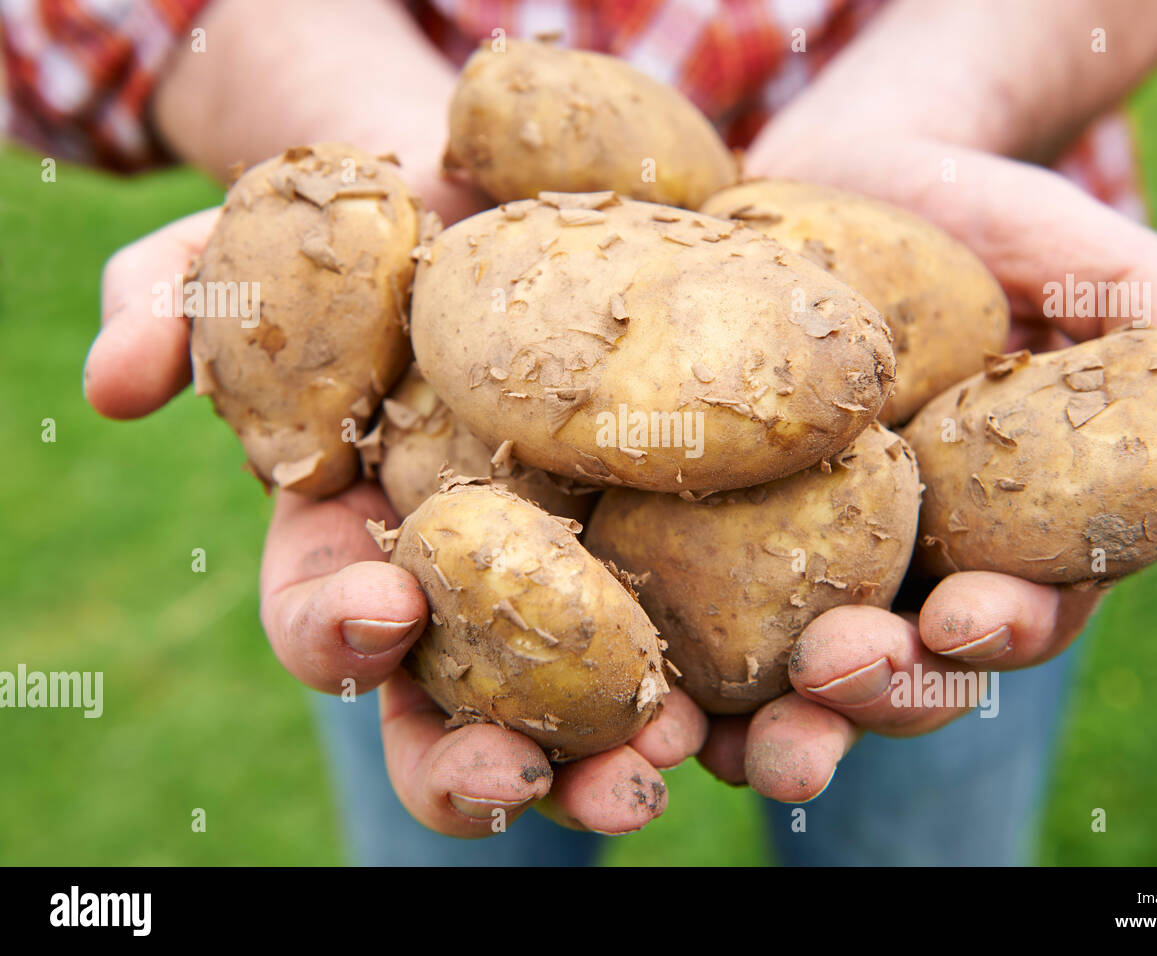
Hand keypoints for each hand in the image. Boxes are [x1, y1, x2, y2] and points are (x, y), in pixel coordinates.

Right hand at [89, 187, 708, 840]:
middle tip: (514, 776)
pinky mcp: (690, 567)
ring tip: (648, 780)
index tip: (378, 612)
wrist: (522, 206)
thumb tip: (113, 382)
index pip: (334, 623)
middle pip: (462, 715)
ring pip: (590, 720)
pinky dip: (740, 694)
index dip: (340, 634)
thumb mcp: (276, 244)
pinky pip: (718, 651)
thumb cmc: (385, 233)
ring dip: (610, 767)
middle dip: (478, 761)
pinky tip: (778, 703)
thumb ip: (179, 299)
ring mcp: (584, 596)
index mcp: (368, 547)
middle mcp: (475, 599)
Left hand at [694, 130, 1156, 800]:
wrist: (838, 175)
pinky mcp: (720, 540)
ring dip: (779, 726)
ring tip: (739, 744)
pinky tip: (653, 700)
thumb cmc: (973, 213)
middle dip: (880, 690)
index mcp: (1010, 528)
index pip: (1026, 605)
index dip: (1005, 627)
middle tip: (835, 677)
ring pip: (804, 678)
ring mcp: (814, 561)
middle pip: (910, 667)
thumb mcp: (1074, 247)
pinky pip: (699, 625)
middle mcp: (914, 566)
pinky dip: (681, 678)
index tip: (966, 615)